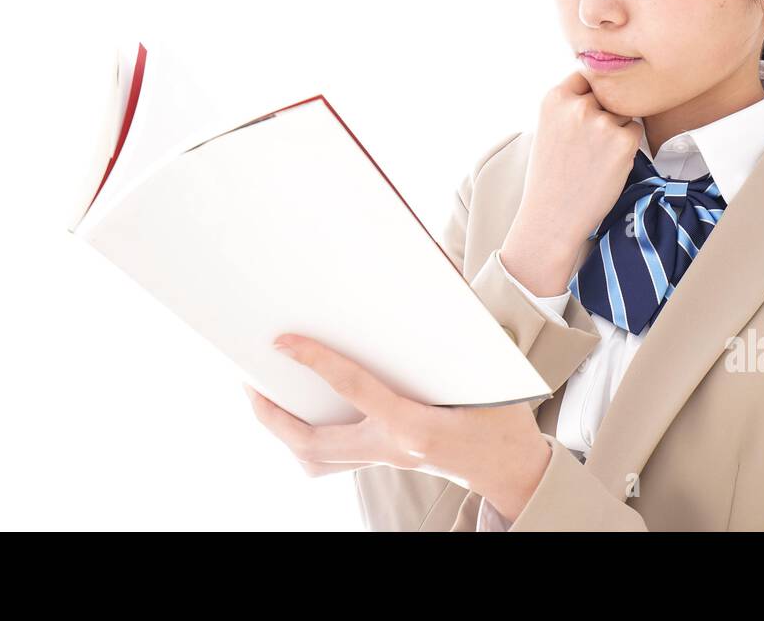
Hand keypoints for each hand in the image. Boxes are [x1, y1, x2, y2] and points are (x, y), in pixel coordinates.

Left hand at [243, 334, 553, 521]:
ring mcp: (385, 461)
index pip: (353, 388)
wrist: (512, 469)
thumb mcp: (481, 374)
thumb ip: (446, 341)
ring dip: (284, 432)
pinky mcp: (385, 462)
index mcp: (414, 425)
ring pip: (315, 458)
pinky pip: (332, 460)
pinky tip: (301, 416)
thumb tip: (416, 293)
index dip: (315, 360)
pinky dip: (308, 440)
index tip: (284, 341)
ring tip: (265, 399)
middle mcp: (392, 450)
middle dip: (273, 415)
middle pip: (312, 442)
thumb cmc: (501, 417)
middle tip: (251, 382)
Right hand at [500, 70, 639, 294]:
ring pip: (624, 112)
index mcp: (554, 98)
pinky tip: (606, 165)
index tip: (589, 111)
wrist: (552, 217)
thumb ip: (570, 105)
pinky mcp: (623, 142)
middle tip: (591, 143)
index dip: (592, 93)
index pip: (587, 75)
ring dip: (618, 129)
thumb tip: (602, 87)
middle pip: (609, 92)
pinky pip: (635, 131)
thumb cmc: (550, 176)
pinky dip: (627, 147)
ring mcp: (601, 122)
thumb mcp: (548, 128)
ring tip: (595, 157)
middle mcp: (577, 105)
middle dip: (606, 112)